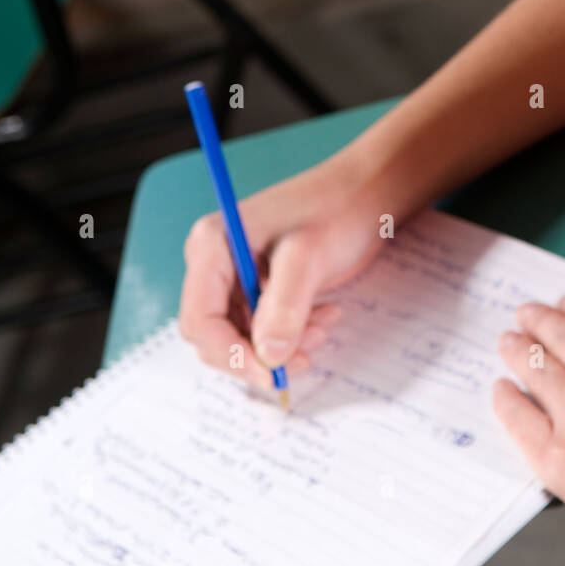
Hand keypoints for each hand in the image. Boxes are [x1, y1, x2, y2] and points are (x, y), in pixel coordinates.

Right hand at [178, 142, 393, 391]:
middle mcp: (215, 261)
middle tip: (306, 354)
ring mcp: (235, 275)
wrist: (365, 192)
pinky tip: (324, 316)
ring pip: (242, 337)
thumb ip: (285, 307)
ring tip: (324, 324)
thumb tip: (267, 357)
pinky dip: (292, 333)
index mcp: (212, 245)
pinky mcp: (257, 286)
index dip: (231, 353)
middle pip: (215, 335)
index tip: (271, 373)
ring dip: (282, 345)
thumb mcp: (310, 256)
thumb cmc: (337, 209)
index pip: (199, 320)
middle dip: (260, 352)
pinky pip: (262, 328)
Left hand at [493, 294, 564, 565]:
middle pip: (557, 333)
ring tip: (508, 343)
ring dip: (516, 349)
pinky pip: (518, 418)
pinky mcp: (560, 461)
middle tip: (525, 316)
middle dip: (536, 319)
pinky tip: (502, 390)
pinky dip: (505, 398)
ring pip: (533, 368)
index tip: (564, 305)